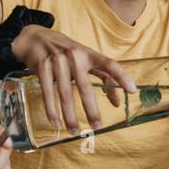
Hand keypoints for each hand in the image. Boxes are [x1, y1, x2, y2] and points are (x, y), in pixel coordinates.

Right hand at [11, 25, 136, 133]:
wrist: (35, 37)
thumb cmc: (66, 51)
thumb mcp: (85, 58)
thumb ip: (102, 76)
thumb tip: (116, 101)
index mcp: (88, 54)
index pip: (109, 64)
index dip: (122, 76)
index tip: (132, 90)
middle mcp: (74, 57)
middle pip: (85, 87)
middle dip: (91, 109)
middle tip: (96, 126)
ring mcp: (57, 62)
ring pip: (65, 94)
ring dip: (70, 116)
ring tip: (75, 131)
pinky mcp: (42, 68)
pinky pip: (48, 93)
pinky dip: (51, 110)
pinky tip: (56, 122)